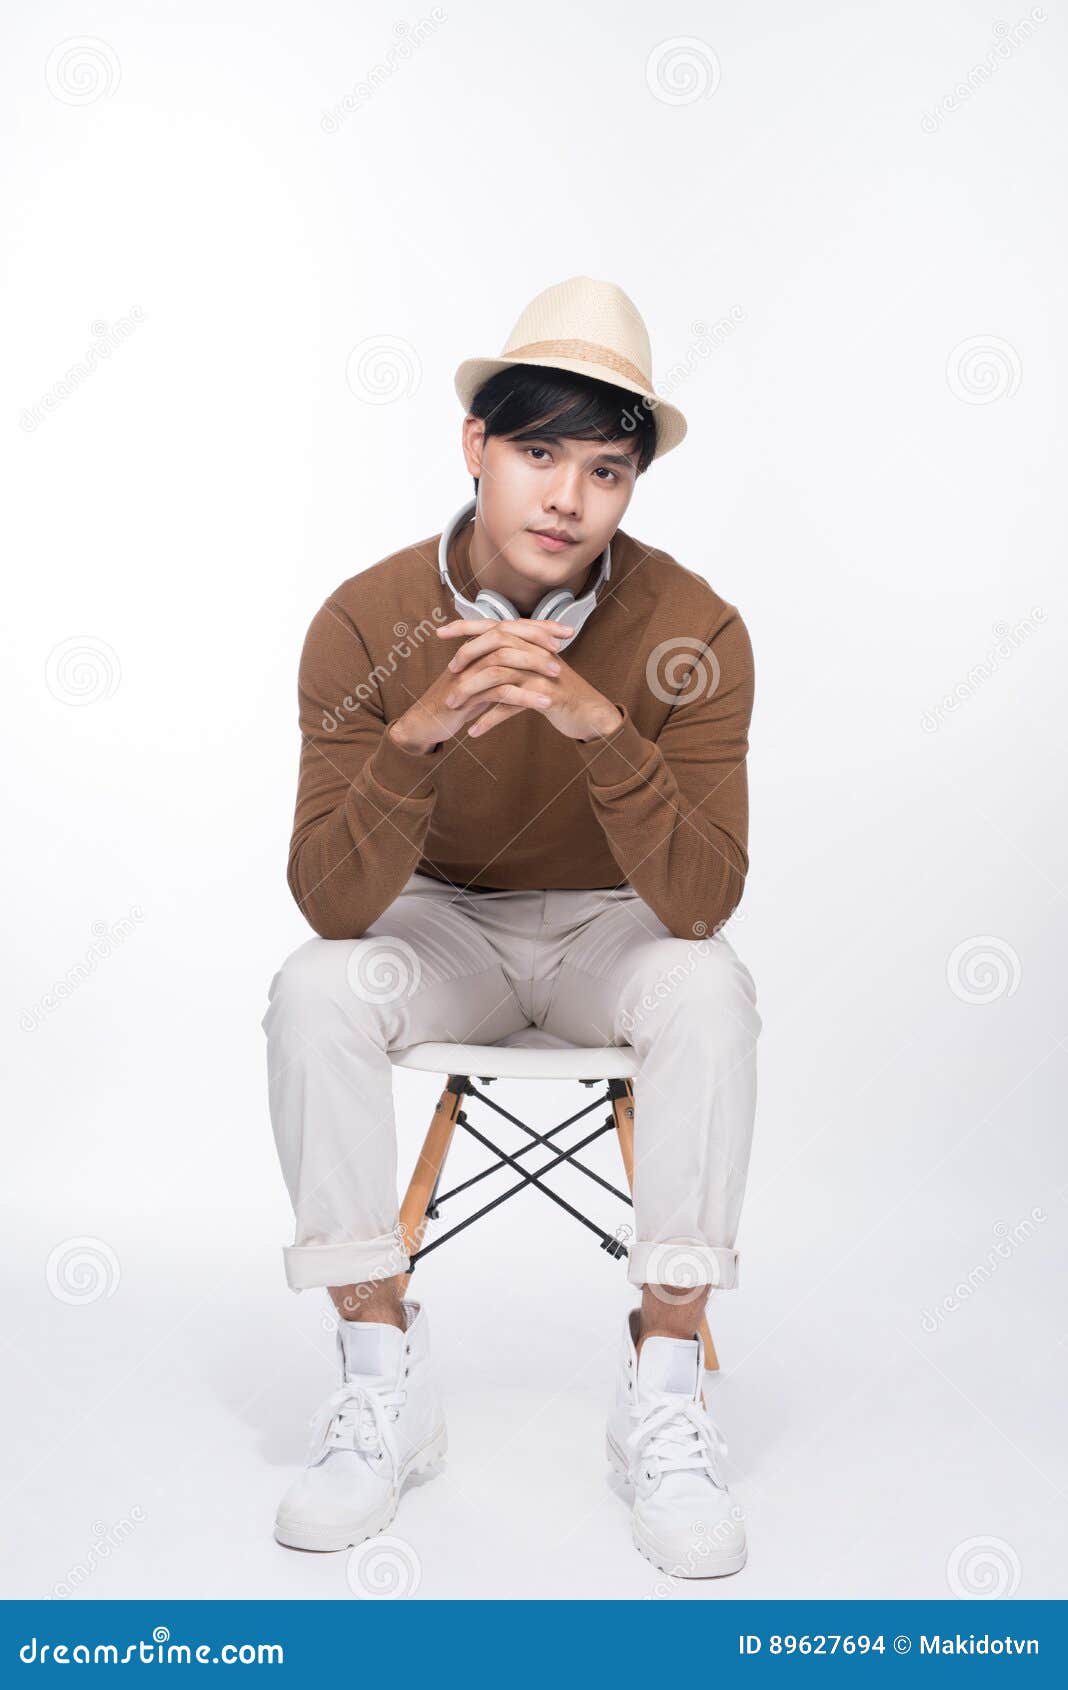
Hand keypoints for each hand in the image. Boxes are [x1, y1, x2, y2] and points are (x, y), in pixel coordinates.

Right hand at [387, 617, 571, 753]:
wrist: (428, 722)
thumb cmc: (459, 701)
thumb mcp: (485, 680)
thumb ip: (505, 669)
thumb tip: (534, 660)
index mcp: (478, 646)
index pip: (512, 627)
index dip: (540, 626)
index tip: (567, 631)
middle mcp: (472, 654)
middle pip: (508, 635)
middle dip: (538, 640)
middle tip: (563, 649)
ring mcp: (468, 672)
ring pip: (505, 660)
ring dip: (534, 666)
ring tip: (558, 675)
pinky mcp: (467, 694)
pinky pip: (500, 691)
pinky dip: (524, 696)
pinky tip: (544, 704)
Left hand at [436, 619, 622, 741]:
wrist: (590, 713)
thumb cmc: (558, 692)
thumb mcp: (534, 671)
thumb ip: (512, 659)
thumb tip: (481, 655)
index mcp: (530, 642)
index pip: (494, 625)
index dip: (466, 626)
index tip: (440, 631)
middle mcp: (535, 652)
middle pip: (494, 644)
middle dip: (466, 657)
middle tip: (448, 674)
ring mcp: (540, 673)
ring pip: (497, 675)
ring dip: (471, 692)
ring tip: (453, 707)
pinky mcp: (544, 696)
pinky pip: (510, 706)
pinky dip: (489, 719)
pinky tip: (474, 731)